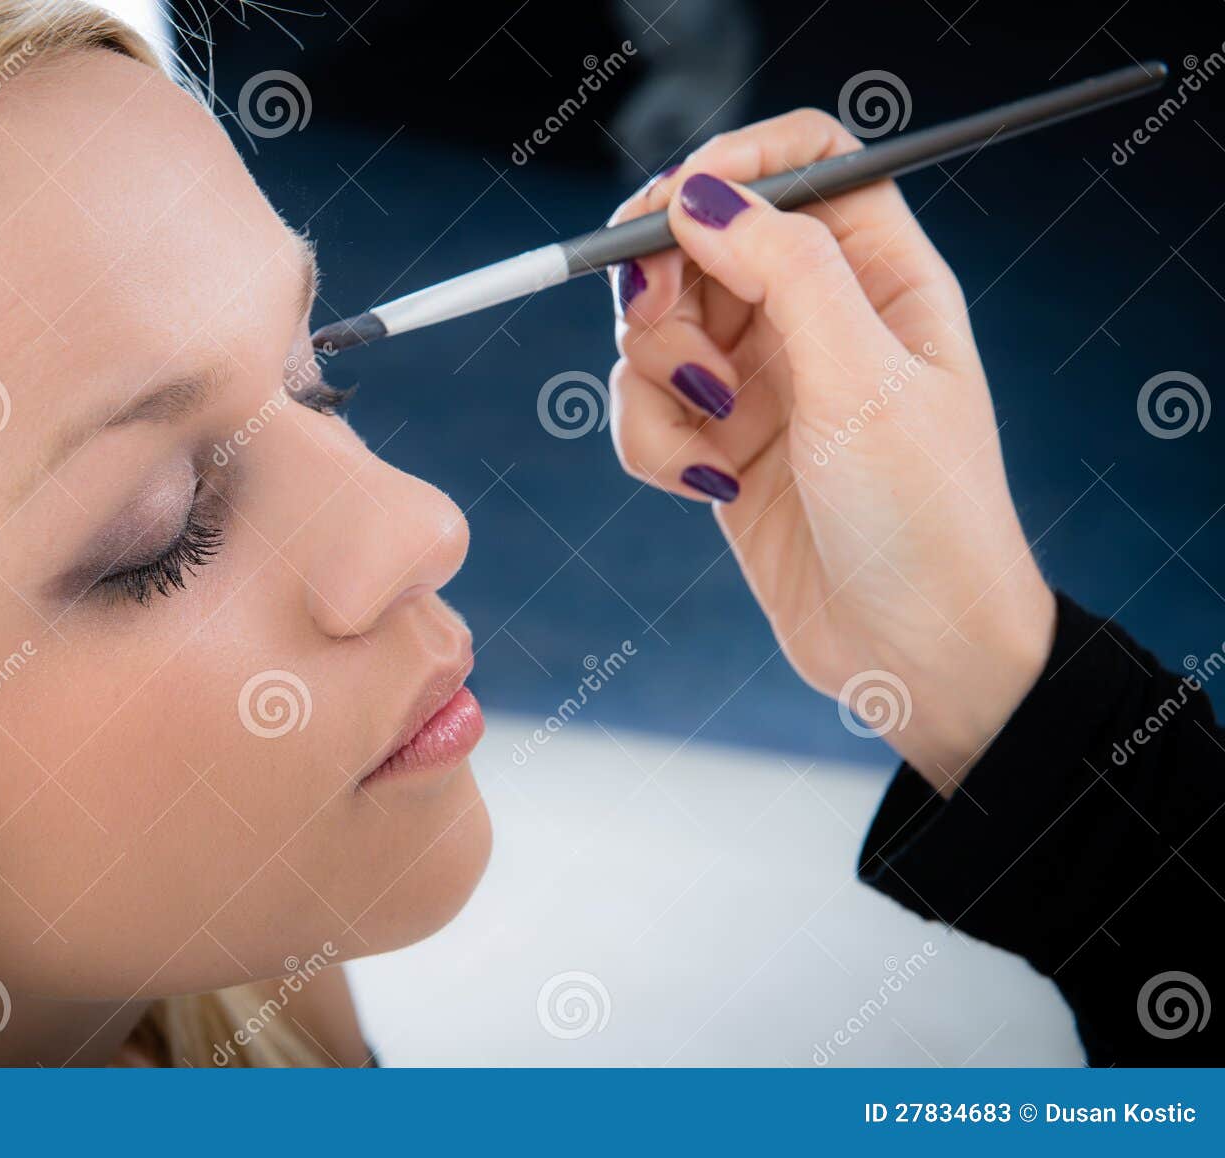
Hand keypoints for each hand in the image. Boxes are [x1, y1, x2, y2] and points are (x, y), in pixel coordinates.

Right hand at [606, 109, 1054, 792]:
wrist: (914, 658)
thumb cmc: (926, 522)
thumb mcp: (863, 384)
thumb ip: (786, 271)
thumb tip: (701, 194)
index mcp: (880, 274)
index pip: (803, 161)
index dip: (731, 166)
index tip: (672, 210)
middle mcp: (818, 314)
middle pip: (704, 236)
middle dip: (665, 283)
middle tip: (663, 331)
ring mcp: (763, 379)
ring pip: (658, 324)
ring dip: (654, 377)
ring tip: (708, 436)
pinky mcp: (719, 442)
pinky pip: (646, 406)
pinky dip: (651, 440)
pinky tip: (703, 486)